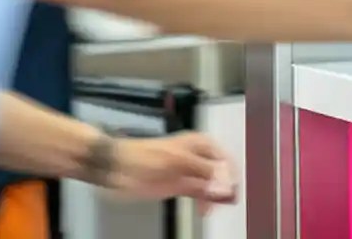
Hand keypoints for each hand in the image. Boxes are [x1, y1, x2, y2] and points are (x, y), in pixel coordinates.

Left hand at [111, 133, 236, 213]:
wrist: (119, 167)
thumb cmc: (145, 155)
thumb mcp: (178, 159)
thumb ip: (203, 169)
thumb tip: (223, 181)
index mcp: (199, 144)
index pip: (224, 158)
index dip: (230, 172)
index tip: (233, 186)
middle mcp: (196, 157)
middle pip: (220, 172)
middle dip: (225, 185)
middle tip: (229, 199)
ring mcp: (188, 173)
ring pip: (210, 185)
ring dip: (216, 195)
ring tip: (216, 206)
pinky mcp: (179, 186)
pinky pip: (198, 194)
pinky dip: (204, 201)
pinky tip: (206, 208)